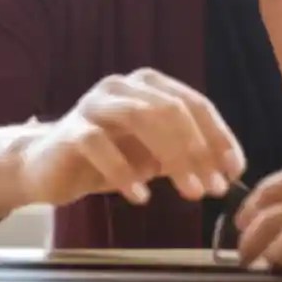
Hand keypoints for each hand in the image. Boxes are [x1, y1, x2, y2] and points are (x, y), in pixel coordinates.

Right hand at [18, 67, 245, 206]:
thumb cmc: (109, 157)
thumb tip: (228, 171)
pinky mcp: (71, 129)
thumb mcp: (155, 155)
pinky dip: (124, 171)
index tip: (234, 170)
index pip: (195, 104)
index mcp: (151, 85)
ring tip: (190, 192)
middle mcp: (124, 85)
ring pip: (141, 119)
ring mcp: (96, 103)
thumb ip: (187, 155)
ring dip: (172, 158)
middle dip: (199, 150)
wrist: (46, 166)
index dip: (219, 136)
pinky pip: (100, 145)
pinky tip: (140, 196)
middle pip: (171, 110)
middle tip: (213, 188)